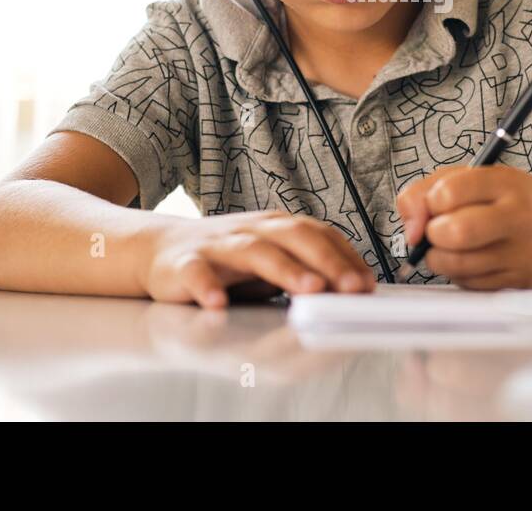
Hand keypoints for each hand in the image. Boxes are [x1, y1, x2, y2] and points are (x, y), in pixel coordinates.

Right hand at [141, 211, 375, 307]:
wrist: (162, 249)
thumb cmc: (227, 259)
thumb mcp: (271, 258)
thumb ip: (305, 269)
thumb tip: (353, 292)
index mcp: (277, 227)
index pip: (320, 234)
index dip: (347, 257)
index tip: (369, 284)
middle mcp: (252, 230)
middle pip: (295, 236)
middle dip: (328, 261)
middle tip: (353, 288)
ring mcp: (218, 245)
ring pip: (254, 251)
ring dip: (285, 269)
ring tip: (309, 289)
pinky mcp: (184, 264)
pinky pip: (197, 273)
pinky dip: (208, 287)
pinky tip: (219, 304)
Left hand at [395, 164, 531, 289]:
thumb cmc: (498, 197)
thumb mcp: (464, 177)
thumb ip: (423, 193)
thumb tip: (412, 232)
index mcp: (504, 183)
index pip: (450, 192)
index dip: (431, 201)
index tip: (437, 202)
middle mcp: (518, 218)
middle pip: (457, 233)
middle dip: (433, 233)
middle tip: (438, 229)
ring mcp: (521, 253)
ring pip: (456, 264)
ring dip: (438, 256)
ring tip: (449, 244)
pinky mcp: (517, 281)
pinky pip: (467, 283)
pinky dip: (456, 272)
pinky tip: (468, 257)